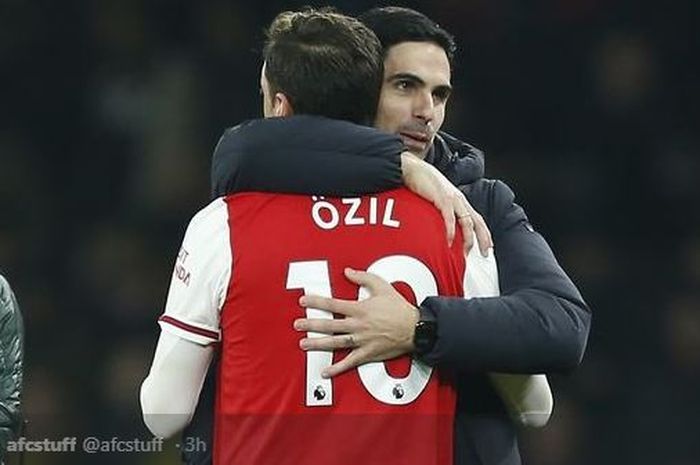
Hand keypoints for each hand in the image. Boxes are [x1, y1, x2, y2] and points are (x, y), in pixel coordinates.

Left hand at [293, 268, 418, 377]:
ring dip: (318, 344)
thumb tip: (347, 271)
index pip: (333, 305)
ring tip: (304, 344)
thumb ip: (363, 277)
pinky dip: (337, 368)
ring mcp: (361, 341)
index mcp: (360, 309)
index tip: (303, 301)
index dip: (316, 302)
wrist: (415, 327)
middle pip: (330, 325)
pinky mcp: (367, 353)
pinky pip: (350, 362)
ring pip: (335, 342)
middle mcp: (358, 325)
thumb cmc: (399, 307)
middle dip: (311, 324)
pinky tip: (325, 371)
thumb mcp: (382, 286)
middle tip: (297, 325)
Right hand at [401, 152, 492, 255]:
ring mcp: (453, 199)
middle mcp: (460, 200)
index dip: (484, 233)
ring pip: (467, 222)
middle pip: (478, 222)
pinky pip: (450, 218)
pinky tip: (449, 242)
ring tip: (465, 252)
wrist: (414, 169)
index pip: (477, 219)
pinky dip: (450, 231)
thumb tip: (442, 227)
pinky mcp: (443, 199)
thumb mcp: (437, 199)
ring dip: (468, 239)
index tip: (488, 246)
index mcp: (460, 201)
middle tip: (485, 253)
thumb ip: (443, 211)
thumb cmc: (424, 184)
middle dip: (483, 239)